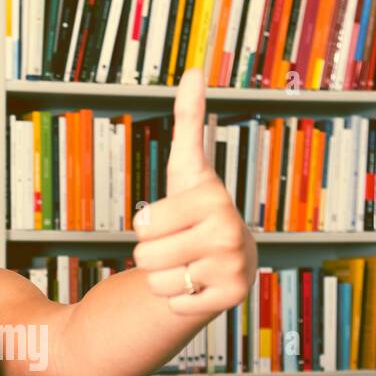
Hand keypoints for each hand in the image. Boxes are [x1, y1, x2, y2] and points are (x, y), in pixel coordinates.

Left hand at [131, 67, 256, 316]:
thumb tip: (194, 70)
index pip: (143, 224)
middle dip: (152, 254)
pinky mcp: (230, 300)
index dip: (147, 224)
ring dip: (164, 278)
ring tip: (187, 264)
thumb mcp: (187, 168)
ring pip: (156, 283)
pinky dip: (178, 300)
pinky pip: (173, 306)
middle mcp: (229, 234)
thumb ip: (188, 120)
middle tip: (178, 246)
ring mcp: (233, 270)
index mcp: (214, 199)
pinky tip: (198, 284)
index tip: (172, 219)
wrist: (226, 258)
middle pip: (145, 256)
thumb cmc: (196, 210)